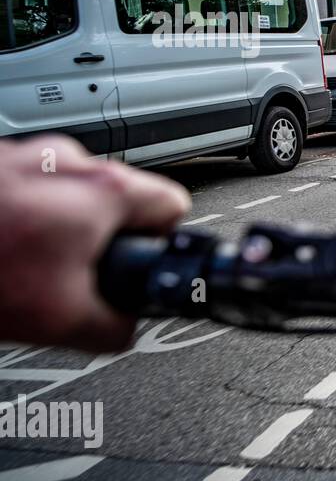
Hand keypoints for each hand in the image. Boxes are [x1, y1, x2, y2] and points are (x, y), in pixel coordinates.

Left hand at [0, 137, 190, 352]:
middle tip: (65, 276)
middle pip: (118, 203)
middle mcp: (67, 160)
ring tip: (20, 265)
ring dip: (54, 231)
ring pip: (67, 198)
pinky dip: (18, 220)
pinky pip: (25, 192)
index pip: (172, 208)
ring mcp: (24, 154)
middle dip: (97, 242)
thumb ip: (117, 326)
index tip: (136, 265)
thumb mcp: (61, 322)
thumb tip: (125, 326)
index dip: (159, 245)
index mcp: (102, 189)